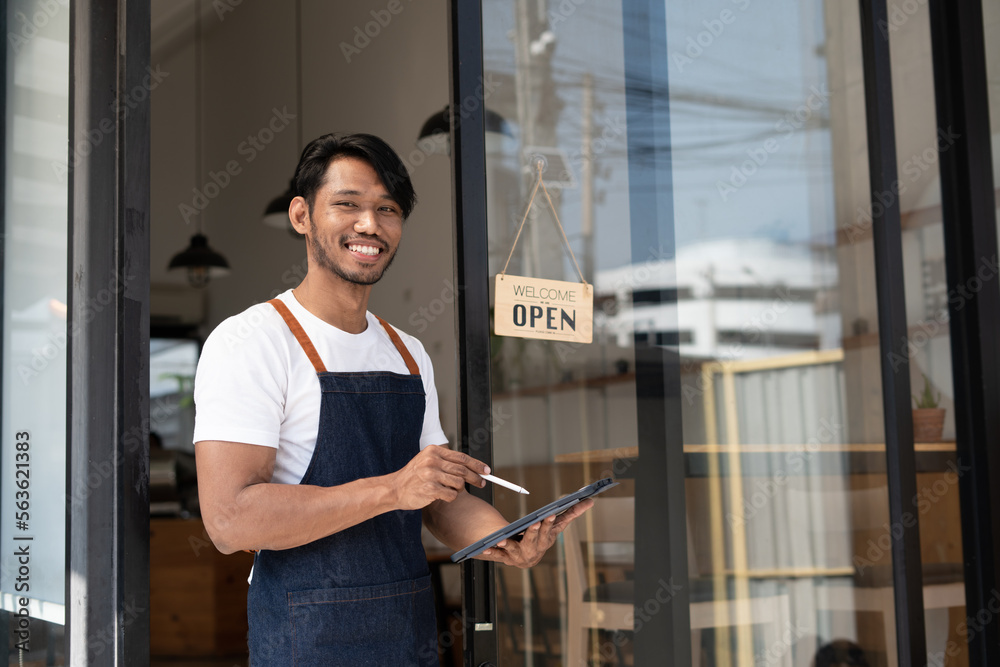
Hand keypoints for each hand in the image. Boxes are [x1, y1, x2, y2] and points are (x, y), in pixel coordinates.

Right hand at [391, 445, 488, 510]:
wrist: (394, 489)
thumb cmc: (413, 476)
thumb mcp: (427, 461)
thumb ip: (446, 461)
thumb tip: (471, 467)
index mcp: (434, 451)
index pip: (461, 457)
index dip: (477, 464)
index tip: (486, 470)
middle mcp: (432, 460)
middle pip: (463, 470)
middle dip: (475, 478)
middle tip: (482, 483)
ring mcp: (431, 474)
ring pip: (459, 483)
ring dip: (458, 489)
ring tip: (449, 489)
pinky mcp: (430, 489)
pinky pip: (451, 495)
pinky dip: (450, 497)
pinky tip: (441, 495)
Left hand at [478, 498, 593, 567]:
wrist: (524, 557)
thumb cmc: (541, 536)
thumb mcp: (555, 525)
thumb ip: (572, 513)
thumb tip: (590, 500)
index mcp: (547, 540)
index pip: (550, 530)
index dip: (550, 523)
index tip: (551, 514)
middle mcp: (535, 550)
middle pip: (535, 539)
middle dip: (534, 531)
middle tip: (534, 522)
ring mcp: (520, 555)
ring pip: (515, 549)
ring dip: (509, 545)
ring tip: (503, 540)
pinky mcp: (506, 557)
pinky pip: (498, 555)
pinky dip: (492, 552)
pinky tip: (484, 548)